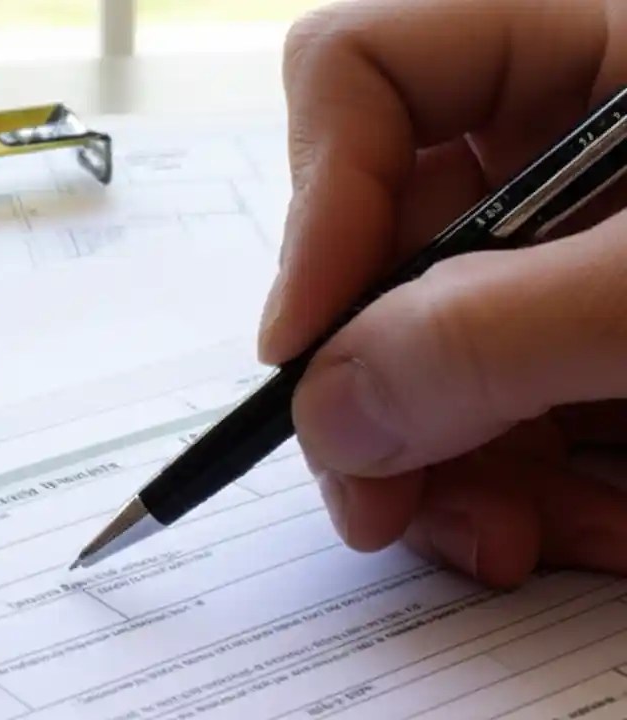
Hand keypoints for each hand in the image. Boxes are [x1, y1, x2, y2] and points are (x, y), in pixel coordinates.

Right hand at [263, 0, 626, 587]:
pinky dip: (515, 475)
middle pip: (373, 240)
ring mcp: (569, 237)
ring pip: (424, 339)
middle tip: (378, 499)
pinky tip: (569, 527)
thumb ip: (493, 337)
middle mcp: (553, 132)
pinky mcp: (592, 326)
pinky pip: (497, 393)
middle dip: (376, 385)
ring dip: (445, 459)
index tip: (306, 348)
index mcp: (575, 41)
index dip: (311, 208)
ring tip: (506, 542)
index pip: (357, 71)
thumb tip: (325, 416)